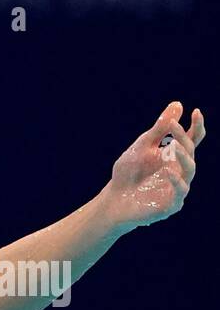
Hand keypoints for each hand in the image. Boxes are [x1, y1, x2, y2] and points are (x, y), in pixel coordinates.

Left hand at [102, 101, 204, 230]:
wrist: (113, 199)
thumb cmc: (128, 173)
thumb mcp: (142, 147)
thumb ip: (159, 129)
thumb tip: (178, 104)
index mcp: (175, 156)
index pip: (192, 139)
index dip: (196, 126)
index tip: (195, 111)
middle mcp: (181, 170)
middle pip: (189, 152)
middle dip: (182, 138)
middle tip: (172, 126)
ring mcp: (177, 188)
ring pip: (189, 171)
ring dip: (183, 157)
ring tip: (173, 146)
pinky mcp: (170, 205)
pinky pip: (179, 194)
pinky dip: (176, 183)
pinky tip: (167, 172)